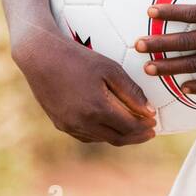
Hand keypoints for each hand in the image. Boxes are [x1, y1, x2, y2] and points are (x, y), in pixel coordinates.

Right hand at [13, 23, 156, 144]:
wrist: (40, 56)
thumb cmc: (79, 58)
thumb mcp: (110, 69)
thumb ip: (131, 92)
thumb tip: (149, 112)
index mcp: (97, 108)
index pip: (129, 127)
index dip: (144, 127)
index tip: (155, 122)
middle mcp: (82, 122)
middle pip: (117, 138)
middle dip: (136, 136)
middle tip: (150, 131)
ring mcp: (69, 125)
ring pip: (102, 138)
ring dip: (120, 136)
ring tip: (133, 128)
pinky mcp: (60, 124)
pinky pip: (86, 135)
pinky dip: (102, 133)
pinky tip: (110, 126)